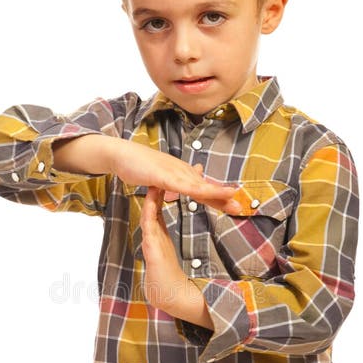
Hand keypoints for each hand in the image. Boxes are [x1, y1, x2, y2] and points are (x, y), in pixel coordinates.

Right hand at [110, 139, 241, 212]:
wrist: (122, 154)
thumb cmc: (140, 166)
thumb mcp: (162, 176)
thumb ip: (176, 181)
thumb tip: (187, 180)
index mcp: (183, 174)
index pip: (203, 188)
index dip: (218, 197)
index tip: (232, 205)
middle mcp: (182, 172)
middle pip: (206, 187)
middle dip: (223, 198)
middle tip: (240, 207)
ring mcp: (174, 173)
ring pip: (199, 186)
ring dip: (217, 193)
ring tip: (233, 200)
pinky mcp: (164, 176)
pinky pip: (183, 185)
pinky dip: (198, 188)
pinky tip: (207, 193)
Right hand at [140, 186, 213, 328]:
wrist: (169, 296)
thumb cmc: (170, 278)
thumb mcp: (169, 254)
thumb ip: (168, 242)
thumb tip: (169, 234)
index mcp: (159, 236)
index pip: (158, 210)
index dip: (160, 193)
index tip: (164, 178)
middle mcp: (153, 237)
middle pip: (152, 209)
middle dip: (154, 191)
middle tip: (155, 173)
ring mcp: (151, 244)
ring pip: (149, 217)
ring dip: (149, 200)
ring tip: (150, 184)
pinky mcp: (151, 252)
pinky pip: (149, 231)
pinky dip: (149, 216)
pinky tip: (150, 206)